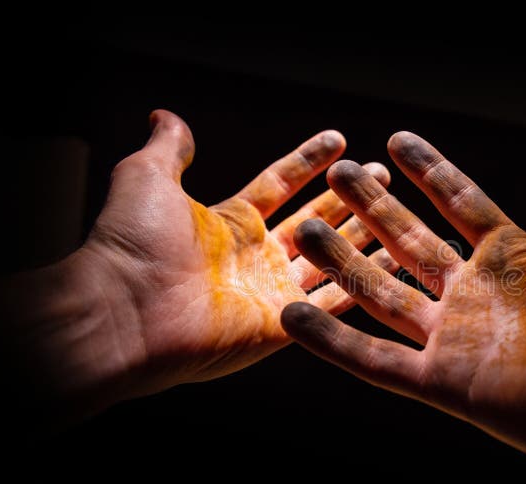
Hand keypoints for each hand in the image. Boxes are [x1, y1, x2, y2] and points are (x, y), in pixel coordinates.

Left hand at [0, 110, 394, 424]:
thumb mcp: (148, 177)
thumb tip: (167, 116)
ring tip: (397, 210)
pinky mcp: (287, 324)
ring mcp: (274, 291)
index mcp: (232, 221)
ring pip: (333, 258)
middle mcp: (259, 255)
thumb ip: (169, 148)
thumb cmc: (134, 244)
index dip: (309, 160)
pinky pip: (334, 301)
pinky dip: (364, 281)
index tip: (339, 139)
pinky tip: (394, 259)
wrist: (129, 312)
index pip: (281, 182)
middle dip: (348, 197)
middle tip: (381, 173)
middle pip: (316, 220)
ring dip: (364, 234)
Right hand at [281, 117, 525, 483]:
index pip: (460, 202)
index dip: (431, 170)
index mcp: (517, 255)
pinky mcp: (446, 384)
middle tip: (339, 171)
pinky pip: (376, 363)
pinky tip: (292, 316)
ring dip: (341, 262)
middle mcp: (479, 295)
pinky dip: (332, 343)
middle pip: (409, 242)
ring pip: (381, 294)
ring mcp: (458, 339)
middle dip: (374, 207)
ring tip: (303, 226)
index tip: (397, 140)